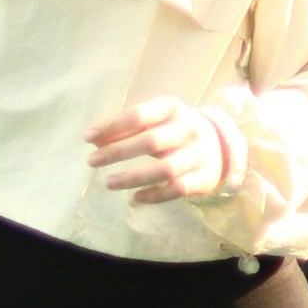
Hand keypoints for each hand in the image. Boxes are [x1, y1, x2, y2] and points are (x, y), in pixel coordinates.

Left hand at [88, 98, 230, 204]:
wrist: (218, 146)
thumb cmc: (173, 130)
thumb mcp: (153, 121)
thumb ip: (125, 128)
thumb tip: (94, 139)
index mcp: (172, 108)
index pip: (139, 115)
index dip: (112, 126)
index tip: (88, 138)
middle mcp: (188, 129)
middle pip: (151, 141)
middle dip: (118, 151)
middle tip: (92, 161)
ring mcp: (198, 155)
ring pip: (165, 169)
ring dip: (133, 177)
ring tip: (109, 182)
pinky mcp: (203, 178)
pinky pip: (177, 189)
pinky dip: (154, 195)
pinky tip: (135, 198)